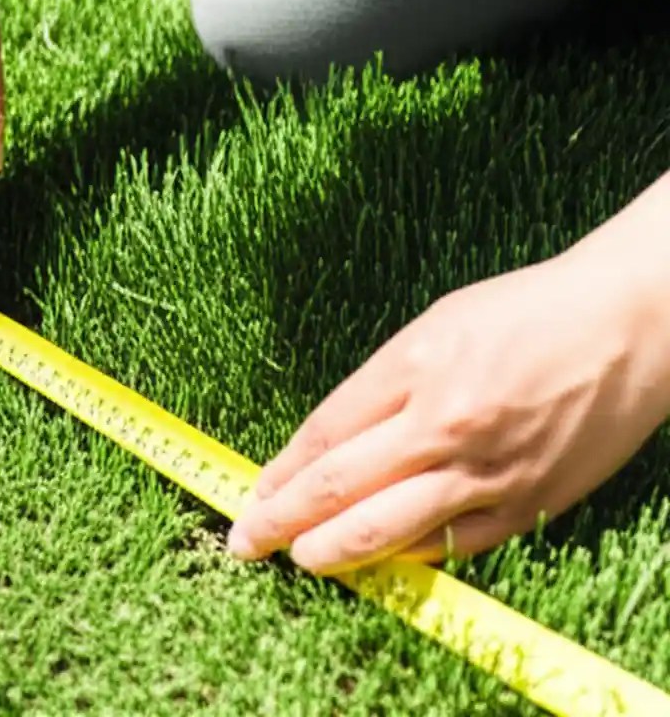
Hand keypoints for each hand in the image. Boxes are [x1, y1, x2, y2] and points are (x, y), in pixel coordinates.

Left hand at [228, 177, 669, 574]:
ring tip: (301, 560)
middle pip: (341, 488)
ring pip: (390, 529)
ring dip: (334, 552)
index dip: (280, 474)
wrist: (632, 323)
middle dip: (282, 522)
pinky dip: (408, 557)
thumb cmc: (525, 315)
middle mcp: (446, 424)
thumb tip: (325, 446)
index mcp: (416, 367)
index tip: (251, 495)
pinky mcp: (530, 503)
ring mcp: (489, 470)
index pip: (325, 437)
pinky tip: (379, 563)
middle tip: (246, 543)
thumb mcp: (435, 327)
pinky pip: (453, 546)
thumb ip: (379, 388)